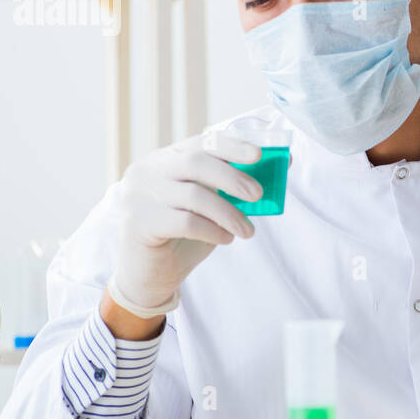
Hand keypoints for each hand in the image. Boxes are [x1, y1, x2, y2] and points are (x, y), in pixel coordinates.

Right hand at [108, 131, 263, 315]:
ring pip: (194, 196)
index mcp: (165, 159)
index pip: (201, 143)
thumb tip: (281, 164)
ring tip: (247, 230)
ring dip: (229, 214)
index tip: (258, 155)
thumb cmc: (184, 234)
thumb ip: (232, 184)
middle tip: (258, 194)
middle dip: (232, 177)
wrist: (150, 275)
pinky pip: (186, 222)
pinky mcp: (139, 223)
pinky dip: (212, 230)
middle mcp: (147, 171)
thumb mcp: (210, 204)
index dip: (232, 147)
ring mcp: (138, 196)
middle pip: (196, 163)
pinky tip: (225, 238)